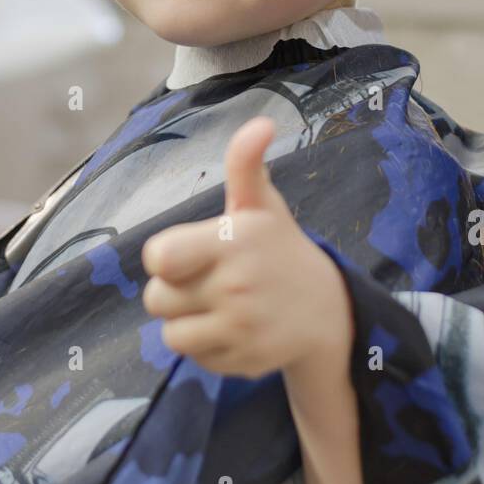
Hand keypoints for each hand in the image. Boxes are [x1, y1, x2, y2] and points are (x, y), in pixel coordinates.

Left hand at [141, 115, 345, 378]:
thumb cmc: (280, 250)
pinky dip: (204, 346)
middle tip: (206, 281)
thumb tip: (261, 123)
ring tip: (215, 306)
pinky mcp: (241, 360)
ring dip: (185, 322)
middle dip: (173, 291)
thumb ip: (246, 164)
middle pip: (156, 299)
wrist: (327, 311)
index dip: (165, 257)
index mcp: (232, 242)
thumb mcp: (263, 206)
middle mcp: (235, 286)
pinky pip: (193, 357)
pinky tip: (230, 329)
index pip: (159, 258)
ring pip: (171, 334)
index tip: (189, 254)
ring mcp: (240, 328)